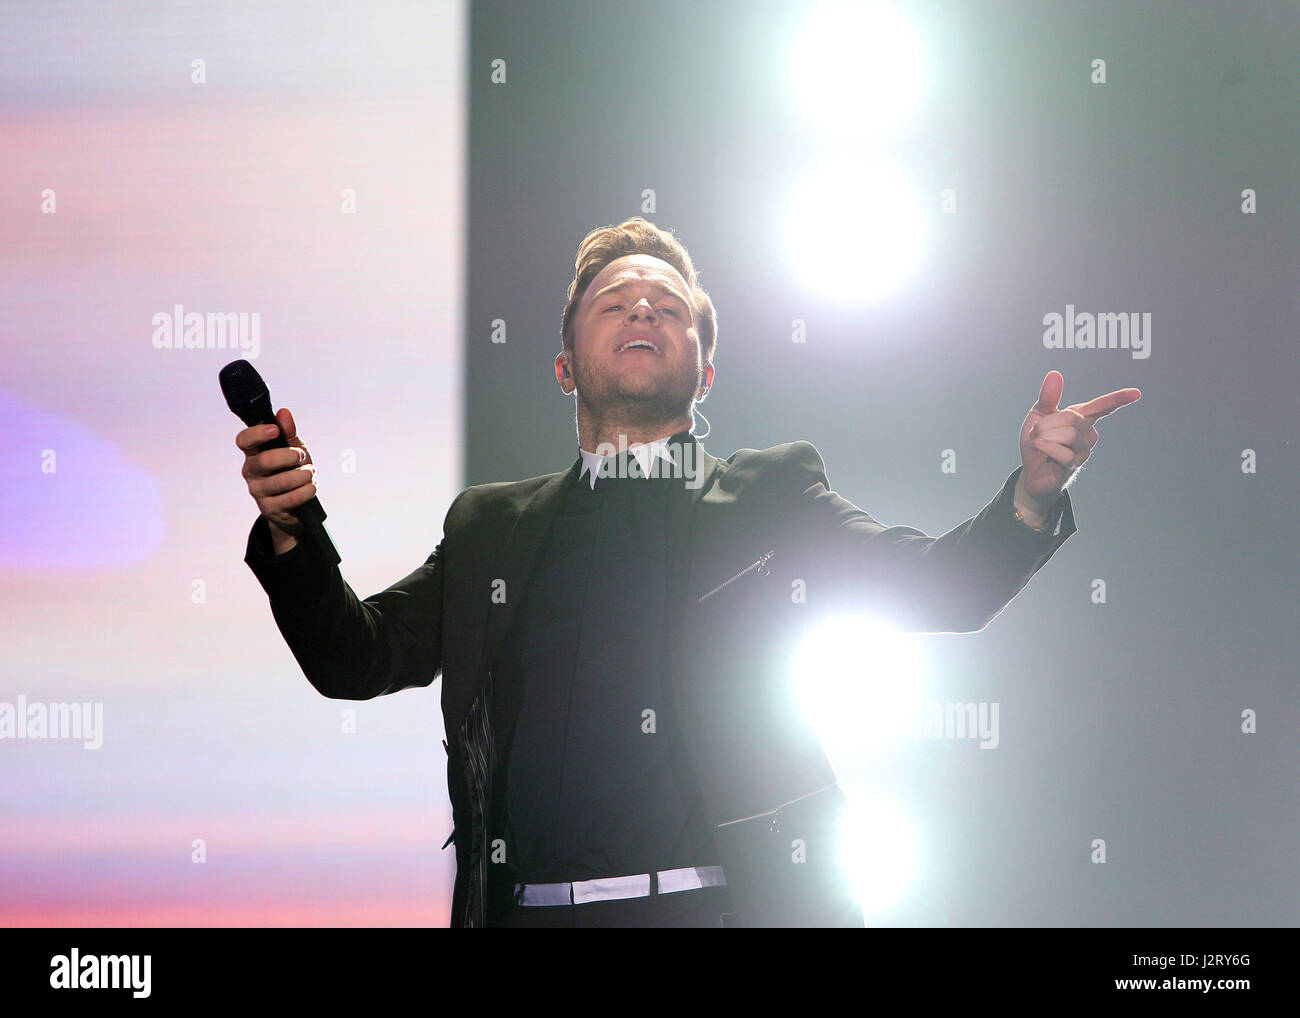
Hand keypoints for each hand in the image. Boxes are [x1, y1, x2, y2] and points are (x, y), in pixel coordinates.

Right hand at [237, 407, 316, 545]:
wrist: (294, 504)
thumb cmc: (291, 470)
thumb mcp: (293, 449)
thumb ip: (288, 432)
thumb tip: (284, 412)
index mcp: (253, 453)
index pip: (243, 441)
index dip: (256, 434)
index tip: (275, 430)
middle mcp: (251, 472)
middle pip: (264, 461)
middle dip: (289, 456)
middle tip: (302, 456)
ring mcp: (258, 491)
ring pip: (280, 481)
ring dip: (302, 475)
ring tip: (310, 473)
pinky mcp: (269, 508)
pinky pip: (290, 498)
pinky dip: (306, 491)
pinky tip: (311, 487)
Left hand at [1017, 371, 1140, 511]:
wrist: (1029, 471)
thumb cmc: (1037, 442)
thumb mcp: (1038, 414)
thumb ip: (1048, 396)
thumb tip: (1055, 374)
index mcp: (1081, 417)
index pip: (1102, 406)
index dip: (1118, 399)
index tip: (1136, 393)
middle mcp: (1087, 434)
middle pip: (1073, 419)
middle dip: (1048, 423)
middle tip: (1036, 431)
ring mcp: (1083, 451)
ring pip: (1070, 435)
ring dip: (1045, 436)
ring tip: (1038, 441)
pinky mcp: (1074, 466)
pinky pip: (1064, 454)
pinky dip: (1047, 448)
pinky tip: (1040, 447)